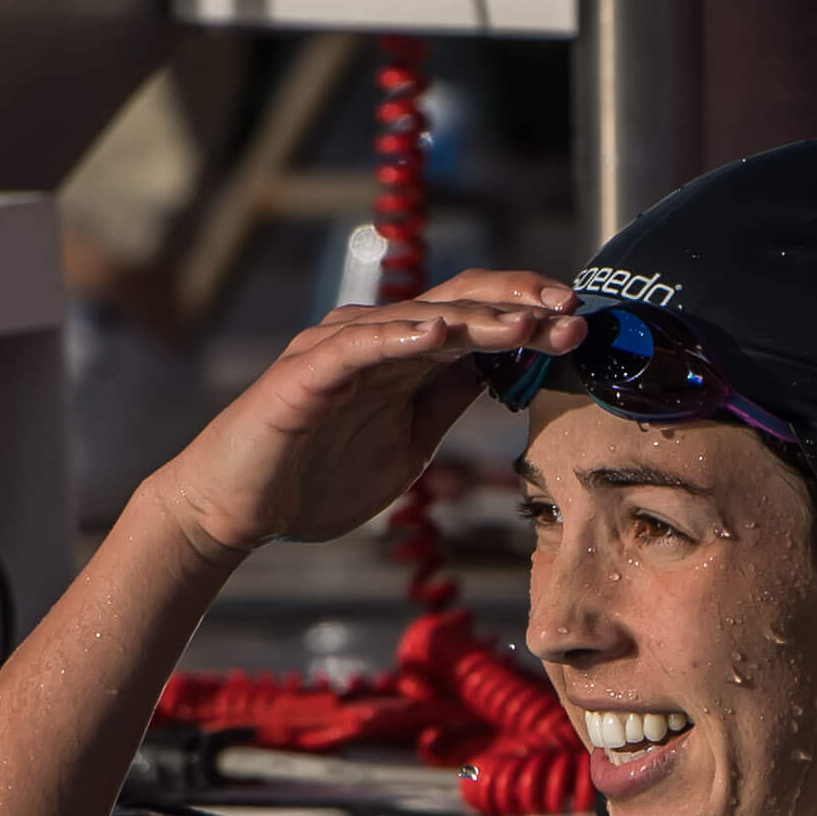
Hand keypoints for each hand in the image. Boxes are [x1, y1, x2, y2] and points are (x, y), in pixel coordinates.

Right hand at [147, 269, 584, 561]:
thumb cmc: (317, 477)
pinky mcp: (304, 375)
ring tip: (527, 321)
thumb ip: (448, 400)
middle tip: (573, 311)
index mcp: (404, 355)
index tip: (580, 325)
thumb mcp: (410, 442)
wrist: (237, 513)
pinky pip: (357, 347)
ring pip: (417, 318)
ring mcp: (338, 350)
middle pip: (457, 302)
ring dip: (477, 319)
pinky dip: (398, 335)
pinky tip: (440, 333)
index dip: (529, 315)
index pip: (477, 317)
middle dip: (520, 304)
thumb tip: (503, 371)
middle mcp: (375, 338)